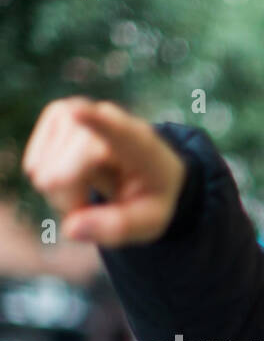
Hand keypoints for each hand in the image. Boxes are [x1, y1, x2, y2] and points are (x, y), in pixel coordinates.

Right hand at [22, 97, 187, 247]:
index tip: (76, 113)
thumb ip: (118, 228)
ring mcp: (80, 111)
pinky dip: (51, 181)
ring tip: (94, 187)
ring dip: (62, 194)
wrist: (149, 167)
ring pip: (44, 171)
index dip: (92, 121)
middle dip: (72, 202)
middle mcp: (108, 119)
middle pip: (63, 174)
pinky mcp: (58, 114)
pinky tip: (76, 175)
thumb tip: (70, 229)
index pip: (116, 131)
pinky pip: (35, 165)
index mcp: (141, 145)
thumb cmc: (150, 196)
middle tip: (100, 209)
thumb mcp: (150, 222)